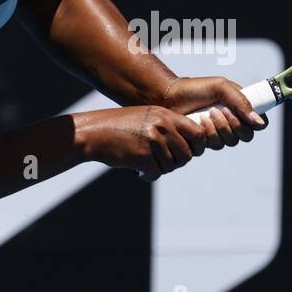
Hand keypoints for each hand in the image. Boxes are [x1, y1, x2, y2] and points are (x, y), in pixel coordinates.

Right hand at [73, 106, 208, 180]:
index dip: (197, 147)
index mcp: (166, 115)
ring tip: (146, 163)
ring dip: (160, 169)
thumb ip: (168, 126)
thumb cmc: (120, 126)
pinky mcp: (143, 157)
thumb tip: (191, 146)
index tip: (189, 152)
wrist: (94, 133)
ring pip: (171, 166)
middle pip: (187, 154)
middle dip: (177, 162)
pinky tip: (138, 171)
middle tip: (162, 162)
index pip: (198, 133)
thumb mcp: (147, 117)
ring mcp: (153, 141)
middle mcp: (162, 127)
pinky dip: (148, 176)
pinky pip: (156, 174)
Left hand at [159, 76, 266, 149]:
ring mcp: (219, 133)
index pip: (258, 124)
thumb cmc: (195, 88)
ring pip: (230, 142)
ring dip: (219, 128)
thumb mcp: (221, 87)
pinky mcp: (205, 142)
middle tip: (220, 110)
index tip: (242, 114)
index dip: (254, 123)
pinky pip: (214, 145)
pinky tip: (198, 121)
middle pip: (246, 136)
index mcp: (239, 108)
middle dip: (233, 124)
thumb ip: (241, 102)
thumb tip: (259, 122)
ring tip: (207, 114)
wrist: (170, 96)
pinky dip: (207, 133)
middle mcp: (232, 123)